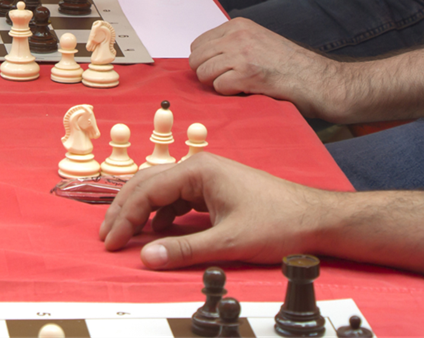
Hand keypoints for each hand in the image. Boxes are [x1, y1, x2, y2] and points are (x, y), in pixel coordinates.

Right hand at [100, 153, 325, 268]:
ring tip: (125, 235)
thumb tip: (147, 257)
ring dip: (140, 212)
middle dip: (124, 211)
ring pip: (159, 191)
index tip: (112, 242)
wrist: (317, 219)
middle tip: (106, 237)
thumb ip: (184, 250)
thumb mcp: (228, 242)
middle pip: (146, 184)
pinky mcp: (214, 190)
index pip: (147, 191)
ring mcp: (207, 177)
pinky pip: (176, 198)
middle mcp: (199, 167)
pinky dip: (161, 214)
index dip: (125, 218)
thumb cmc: (280, 223)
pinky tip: (158, 231)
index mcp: (198, 170)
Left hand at [189, 18, 344, 121]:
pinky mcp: (247, 74)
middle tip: (228, 80)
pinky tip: (248, 90)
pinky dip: (229, 93)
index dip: (206, 61)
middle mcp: (238, 35)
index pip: (198, 44)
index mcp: (238, 25)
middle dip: (207, 74)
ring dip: (217, 84)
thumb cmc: (290, 66)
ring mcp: (242, 54)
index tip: (221, 69)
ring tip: (239, 85)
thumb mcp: (258, 42)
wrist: (320, 80)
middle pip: (196, 59)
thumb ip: (232, 44)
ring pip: (203, 73)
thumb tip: (201, 59)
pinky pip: (218, 87)